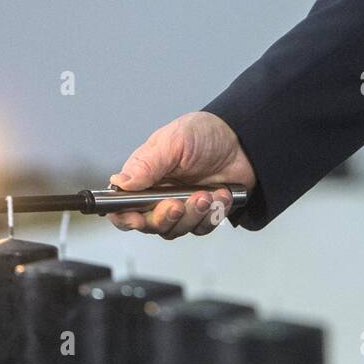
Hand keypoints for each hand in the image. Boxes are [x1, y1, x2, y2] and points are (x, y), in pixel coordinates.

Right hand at [107, 111, 256, 238]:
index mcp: (144, 177)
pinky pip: (201, 228)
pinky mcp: (202, 214)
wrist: (243, 140)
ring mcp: (181, 206)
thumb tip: (120, 182)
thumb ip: (148, 164)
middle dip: (165, 218)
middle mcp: (158, 195)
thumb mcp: (175, 141)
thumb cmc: (204, 134)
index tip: (137, 219)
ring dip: (193, 215)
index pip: (122, 207)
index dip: (125, 218)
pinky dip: (212, 214)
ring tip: (206, 194)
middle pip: (150, 224)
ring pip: (176, 229)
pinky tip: (221, 194)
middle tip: (178, 204)